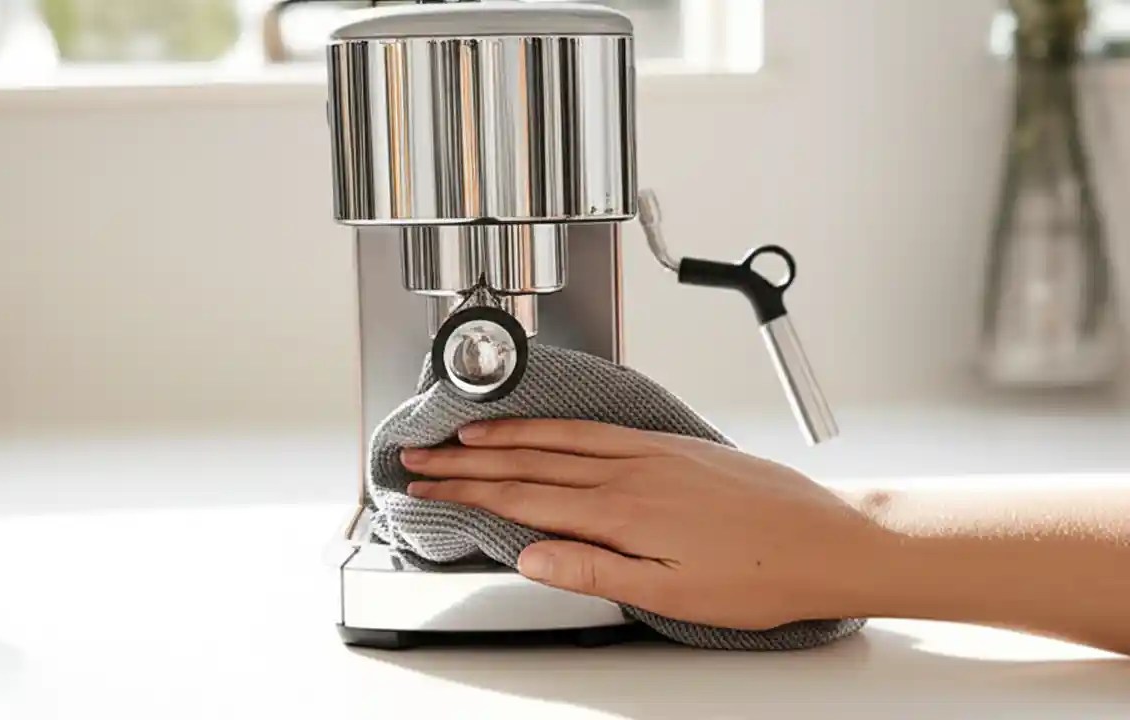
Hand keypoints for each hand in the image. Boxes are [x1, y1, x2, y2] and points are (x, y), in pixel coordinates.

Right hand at [401, 419, 884, 630]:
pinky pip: (594, 428)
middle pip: (528, 460)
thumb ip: (593, 568)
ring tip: (465, 432)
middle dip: (466, 458)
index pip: (521, 496)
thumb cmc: (757, 574)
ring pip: (558, 437)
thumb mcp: (670, 593)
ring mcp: (649, 453)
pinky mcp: (670, 446)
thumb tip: (530, 554)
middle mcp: (629, 471)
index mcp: (621, 510)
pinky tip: (543, 425)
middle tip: (420, 454)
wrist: (825, 539)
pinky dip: (555, 424)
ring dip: (503, 433)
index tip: (426, 484)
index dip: (466, 489)